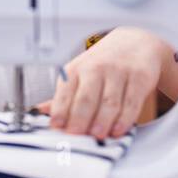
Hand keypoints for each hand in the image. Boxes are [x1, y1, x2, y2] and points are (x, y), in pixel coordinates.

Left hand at [47, 27, 163, 138]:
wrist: (134, 42)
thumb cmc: (103, 63)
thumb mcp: (79, 74)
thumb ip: (63, 97)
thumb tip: (38, 113)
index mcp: (76, 69)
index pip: (65, 92)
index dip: (60, 111)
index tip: (56, 127)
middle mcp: (96, 68)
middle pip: (86, 97)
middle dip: (80, 119)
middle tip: (77, 135)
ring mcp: (119, 71)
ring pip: (109, 101)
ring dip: (102, 121)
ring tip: (98, 135)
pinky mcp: (139, 77)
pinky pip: (131, 102)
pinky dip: (125, 119)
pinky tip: (118, 129)